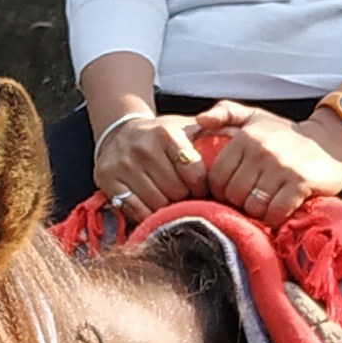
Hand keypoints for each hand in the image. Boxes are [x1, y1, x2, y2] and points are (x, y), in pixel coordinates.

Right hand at [90, 104, 206, 217]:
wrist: (121, 132)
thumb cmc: (161, 136)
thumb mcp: (184, 128)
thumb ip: (210, 134)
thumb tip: (234, 138)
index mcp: (166, 133)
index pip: (195, 174)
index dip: (200, 187)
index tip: (199, 188)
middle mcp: (143, 147)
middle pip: (176, 192)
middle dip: (183, 197)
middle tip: (182, 195)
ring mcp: (123, 164)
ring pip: (157, 203)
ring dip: (166, 207)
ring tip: (167, 199)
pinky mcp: (107, 179)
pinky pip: (135, 209)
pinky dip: (146, 214)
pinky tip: (151, 207)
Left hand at [192, 101, 341, 222]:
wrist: (332, 141)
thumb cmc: (287, 134)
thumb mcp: (256, 117)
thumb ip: (226, 113)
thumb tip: (199, 121)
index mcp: (246, 138)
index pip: (218, 177)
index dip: (222, 191)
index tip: (234, 193)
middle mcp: (261, 151)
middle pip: (234, 195)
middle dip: (241, 203)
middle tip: (252, 202)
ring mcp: (281, 168)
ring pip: (254, 206)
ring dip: (259, 213)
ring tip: (266, 207)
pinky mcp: (300, 183)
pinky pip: (276, 212)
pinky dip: (275, 218)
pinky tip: (280, 213)